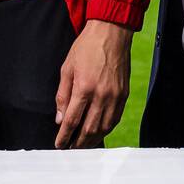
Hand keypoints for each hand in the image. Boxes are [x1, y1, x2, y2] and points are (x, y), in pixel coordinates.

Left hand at [54, 19, 131, 147]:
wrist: (111, 33)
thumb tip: (60, 118)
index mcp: (84, 88)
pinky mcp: (124, 96)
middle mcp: (101, 95)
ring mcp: (115, 97)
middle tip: (70, 150)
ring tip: (82, 146)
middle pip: (88, 129)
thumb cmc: (86, 48)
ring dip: (91, 141)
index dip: (64, 136)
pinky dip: (105, 130)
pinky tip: (97, 133)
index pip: (72, 120)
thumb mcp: (66, 68)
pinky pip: (114, 120)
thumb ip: (62, 95)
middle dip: (78, 144)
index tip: (59, 144)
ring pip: (103, 128)